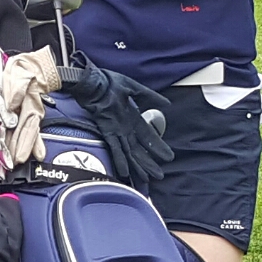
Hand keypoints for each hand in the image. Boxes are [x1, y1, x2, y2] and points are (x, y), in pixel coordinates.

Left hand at [62, 61, 173, 186]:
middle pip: (139, 150)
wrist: (92, 82)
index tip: (168, 157)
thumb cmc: (110, 82)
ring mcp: (116, 132)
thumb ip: (150, 96)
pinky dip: (120, 160)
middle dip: (149, 163)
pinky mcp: (106, 132)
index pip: (148, 137)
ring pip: (129, 153)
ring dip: (138, 166)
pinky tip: (125, 172)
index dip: (158, 147)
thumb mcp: (135, 88)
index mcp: (133, 118)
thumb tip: (167, 103)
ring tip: (147, 179)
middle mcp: (126, 128)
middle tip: (160, 176)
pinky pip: (114, 148)